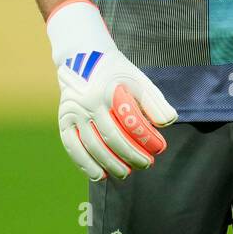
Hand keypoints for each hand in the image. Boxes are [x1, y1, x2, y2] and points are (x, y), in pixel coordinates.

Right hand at [46, 0, 177, 180]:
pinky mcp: (63, 120)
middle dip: (131, 155)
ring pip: (92, 145)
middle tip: (146, 165)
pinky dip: (85, 163)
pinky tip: (99, 175)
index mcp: (110, 90)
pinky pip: (72, 147)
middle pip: (111, 137)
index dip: (146, 138)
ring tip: (126, 173)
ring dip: (110, 164)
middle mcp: (89, 102)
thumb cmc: (116, 73)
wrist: (82, 58)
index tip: (159, 149)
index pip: (130, 120)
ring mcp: (74, 112)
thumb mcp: (137, 79)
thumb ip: (154, 100)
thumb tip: (168, 122)